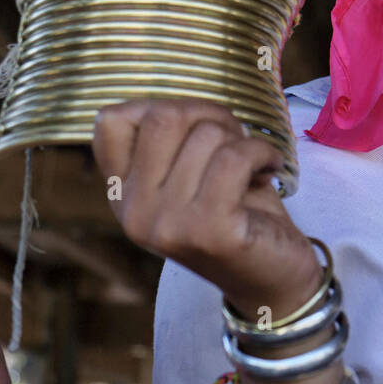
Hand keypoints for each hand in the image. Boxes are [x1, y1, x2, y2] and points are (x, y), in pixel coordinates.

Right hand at [92, 97, 322, 321]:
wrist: (272, 281)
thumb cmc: (236, 213)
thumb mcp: (189, 175)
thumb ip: (171, 140)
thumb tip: (178, 103)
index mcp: (122, 194)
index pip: (110, 121)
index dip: (161, 106)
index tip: (196, 128)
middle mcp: (133, 212)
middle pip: (163, 116)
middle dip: (209, 115)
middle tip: (235, 140)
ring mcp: (167, 225)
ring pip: (206, 135)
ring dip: (242, 139)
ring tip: (252, 164)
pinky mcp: (208, 231)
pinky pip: (234, 158)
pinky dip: (262, 153)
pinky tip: (270, 169)